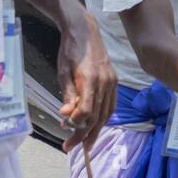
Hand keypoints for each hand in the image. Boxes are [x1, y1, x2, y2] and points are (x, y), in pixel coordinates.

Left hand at [56, 12, 117, 148]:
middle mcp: (105, 83)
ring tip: (84, 144)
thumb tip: (66, 115)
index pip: (86, 111)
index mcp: (90, 80)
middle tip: (69, 146)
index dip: (75, 124)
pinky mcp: (114, 81)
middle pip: (96, 117)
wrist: (85, 31)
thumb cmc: (70, 50)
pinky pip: (111, 105)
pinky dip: (103, 118)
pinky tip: (95, 125)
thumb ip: (67, 94)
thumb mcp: (63, 71)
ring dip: (94, 130)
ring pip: (106, 114)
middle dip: (83, 135)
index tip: (64, 128)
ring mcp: (112, 82)